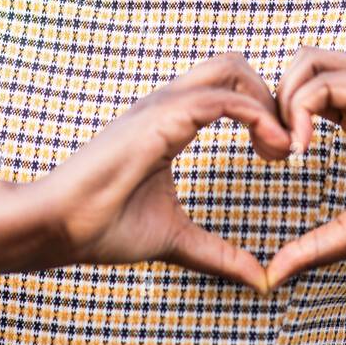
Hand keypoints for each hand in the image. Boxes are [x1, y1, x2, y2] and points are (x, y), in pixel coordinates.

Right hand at [38, 53, 291, 293]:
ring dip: (267, 102)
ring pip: (230, 68)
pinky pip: (220, 99)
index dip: (262, 111)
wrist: (58, 225)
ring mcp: (162, 105)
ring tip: (283, 148)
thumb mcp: (177, 238)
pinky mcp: (160, 118)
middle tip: (287, 145)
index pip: (226, 88)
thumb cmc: (104, 227)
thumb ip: (218, 253)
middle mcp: (168, 103)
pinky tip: (271, 151)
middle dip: (270, 94)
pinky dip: (256, 116)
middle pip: (233, 64)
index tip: (281, 154)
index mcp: (170, 121)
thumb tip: (260, 279)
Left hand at [267, 47, 345, 289]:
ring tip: (285, 145)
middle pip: (303, 62)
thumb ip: (313, 246)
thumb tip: (273, 275)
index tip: (271, 156)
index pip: (306, 86)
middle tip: (270, 145)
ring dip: (283, 98)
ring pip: (311, 61)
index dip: (278, 112)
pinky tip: (300, 147)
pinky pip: (327, 84)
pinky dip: (300, 108)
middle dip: (273, 95)